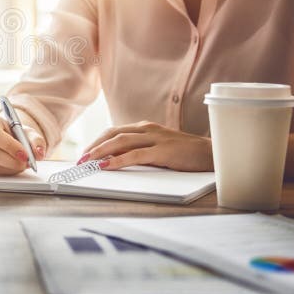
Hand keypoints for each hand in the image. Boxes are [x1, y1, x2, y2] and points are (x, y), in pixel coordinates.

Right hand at [0, 112, 46, 174]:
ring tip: (21, 164)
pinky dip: (5, 173)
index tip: (25, 154)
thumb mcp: (28, 132)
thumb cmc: (15, 133)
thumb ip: (36, 141)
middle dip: (12, 161)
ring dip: (10, 168)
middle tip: (26, 163)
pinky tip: (12, 167)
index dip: (9, 146)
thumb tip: (39, 153)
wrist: (7, 137)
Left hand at [79, 121, 212, 171]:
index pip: (114, 131)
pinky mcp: (163, 151)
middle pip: (112, 134)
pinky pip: (135, 155)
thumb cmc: (185, 154)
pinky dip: (118, 160)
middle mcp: (147, 129)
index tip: (84, 154)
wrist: (213, 154)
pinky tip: (107, 166)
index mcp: (144, 127)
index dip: (97, 142)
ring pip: (120, 142)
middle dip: (94, 147)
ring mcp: (155, 138)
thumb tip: (114, 161)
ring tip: (87, 163)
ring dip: (100, 152)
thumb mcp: (158, 149)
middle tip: (80, 160)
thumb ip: (139, 151)